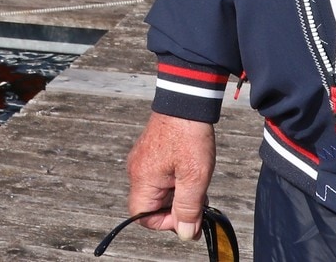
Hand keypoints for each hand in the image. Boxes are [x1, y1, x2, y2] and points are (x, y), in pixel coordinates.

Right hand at [125, 112, 216, 240]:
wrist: (187, 100)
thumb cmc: (189, 135)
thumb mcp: (195, 177)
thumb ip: (188, 208)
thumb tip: (185, 234)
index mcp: (143, 179)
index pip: (143, 217)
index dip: (166, 223)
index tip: (188, 214)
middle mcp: (137, 171)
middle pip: (152, 205)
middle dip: (176, 208)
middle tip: (198, 200)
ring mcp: (142, 160)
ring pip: (158, 191)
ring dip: (178, 194)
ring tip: (197, 182)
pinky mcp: (150, 152)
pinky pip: (159, 177)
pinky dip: (176, 181)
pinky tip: (191, 171)